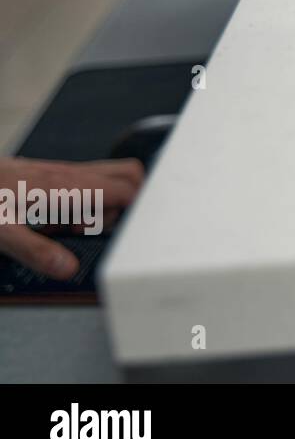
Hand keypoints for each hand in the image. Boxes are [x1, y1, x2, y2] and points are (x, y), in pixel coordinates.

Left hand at [0, 157, 143, 278]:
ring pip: (108, 179)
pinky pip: (86, 184)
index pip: (126, 190)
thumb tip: (67, 267)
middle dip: (131, 201)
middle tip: (109, 229)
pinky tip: (58, 220)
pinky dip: (84, 202)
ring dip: (104, 204)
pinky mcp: (53, 174)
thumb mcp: (3, 232)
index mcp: (67, 188)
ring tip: (75, 228)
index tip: (131, 232)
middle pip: (128, 175)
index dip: (137, 211)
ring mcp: (63, 172)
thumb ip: (36, 251)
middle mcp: (71, 175)